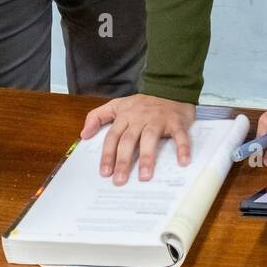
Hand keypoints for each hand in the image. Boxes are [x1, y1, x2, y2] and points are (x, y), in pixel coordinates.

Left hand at [80, 93, 194, 183]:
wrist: (170, 86)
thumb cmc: (143, 103)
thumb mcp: (117, 105)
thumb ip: (97, 116)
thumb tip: (84, 134)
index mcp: (125, 116)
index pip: (113, 136)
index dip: (108, 154)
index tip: (104, 172)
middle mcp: (140, 118)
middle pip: (129, 140)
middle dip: (123, 161)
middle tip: (119, 180)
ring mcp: (158, 119)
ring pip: (150, 138)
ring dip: (148, 158)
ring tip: (144, 176)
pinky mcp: (176, 121)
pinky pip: (179, 135)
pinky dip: (182, 148)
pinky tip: (183, 162)